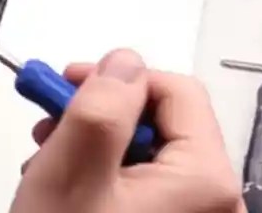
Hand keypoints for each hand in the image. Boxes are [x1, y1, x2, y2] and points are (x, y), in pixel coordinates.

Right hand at [11, 49, 243, 212]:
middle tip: (48, 127)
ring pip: (148, 154)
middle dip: (99, 115)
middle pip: (163, 121)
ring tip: (48, 165)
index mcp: (204, 181)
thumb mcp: (71, 171)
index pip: (176, 91)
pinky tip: (65, 192)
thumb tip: (124, 62)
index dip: (116, 78)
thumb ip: (101, 106)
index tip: (64, 85)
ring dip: (93, 145)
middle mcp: (213, 203)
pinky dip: (101, 176)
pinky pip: (144, 188)